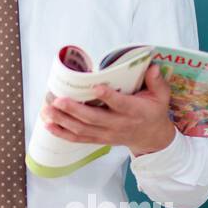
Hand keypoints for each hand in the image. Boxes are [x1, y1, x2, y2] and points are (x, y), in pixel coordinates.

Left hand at [40, 63, 176, 156]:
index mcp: (134, 112)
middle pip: (94, 119)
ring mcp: (107, 134)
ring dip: (63, 120)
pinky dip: (62, 133)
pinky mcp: (99, 139)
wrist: (152, 137)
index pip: (120, 104)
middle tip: (57, 100)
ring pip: (82, 130)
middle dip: (74, 110)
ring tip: (47, 110)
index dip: (108, 97)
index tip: (95, 87)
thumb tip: (153, 67)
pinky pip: (78, 138)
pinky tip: (49, 125)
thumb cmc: (153, 112)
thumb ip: (156, 82)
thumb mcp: (161, 96)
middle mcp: (118, 124)